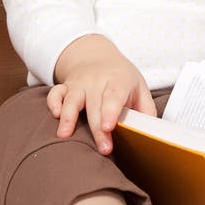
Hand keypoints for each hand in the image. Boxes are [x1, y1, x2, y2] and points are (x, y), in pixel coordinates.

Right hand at [47, 34, 155, 153]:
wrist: (96, 55)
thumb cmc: (121, 78)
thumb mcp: (139, 87)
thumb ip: (146, 109)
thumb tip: (151, 132)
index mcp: (118, 80)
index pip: (114, 96)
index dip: (111, 111)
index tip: (109, 127)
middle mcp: (97, 80)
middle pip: (95, 105)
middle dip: (97, 128)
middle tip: (104, 149)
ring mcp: (79, 83)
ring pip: (72, 99)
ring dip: (68, 117)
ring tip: (65, 135)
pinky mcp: (65, 86)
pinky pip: (56, 93)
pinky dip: (54, 104)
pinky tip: (56, 116)